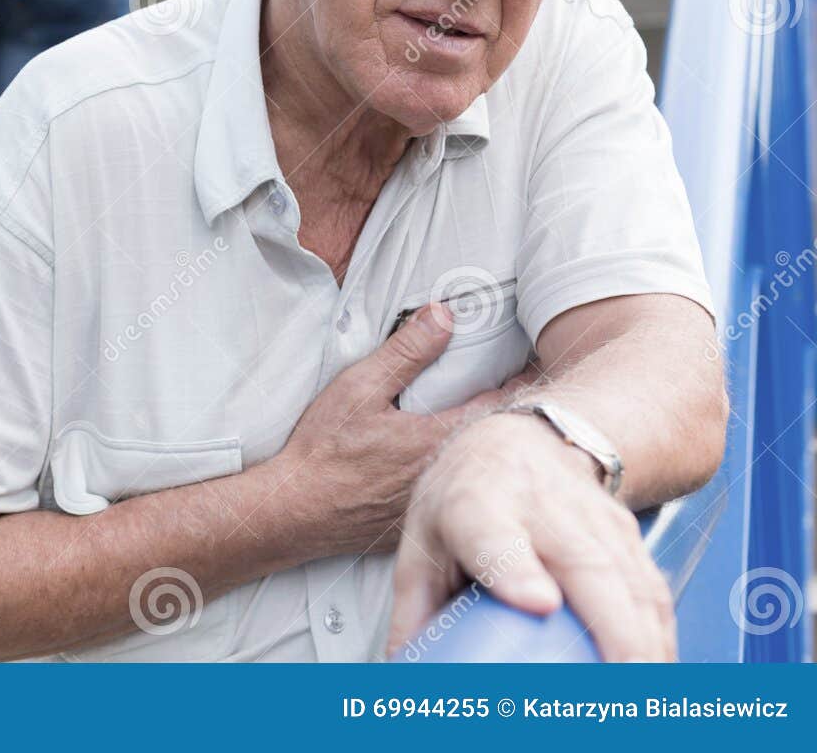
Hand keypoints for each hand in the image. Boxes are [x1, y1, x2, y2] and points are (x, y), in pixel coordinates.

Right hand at [263, 303, 523, 559]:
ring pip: (480, 473)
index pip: (501, 406)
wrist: (294, 509)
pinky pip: (457, 497)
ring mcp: (437, 504)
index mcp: (437, 439)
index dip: (525, 385)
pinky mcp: (423, 523)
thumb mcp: (359, 388)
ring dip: (493, 453)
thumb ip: (405, 352)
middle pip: (497, 442)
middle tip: (534, 393)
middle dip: (515, 418)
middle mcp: (447, 476)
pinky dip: (468, 480)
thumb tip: (445, 315)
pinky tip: (463, 470)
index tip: (543, 366)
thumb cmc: (323, 449)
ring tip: (508, 430)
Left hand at [386, 411, 674, 660]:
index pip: (496, 537)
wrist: (517, 441)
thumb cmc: (464, 499)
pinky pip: (653, 589)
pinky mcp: (626, 532)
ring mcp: (590, 516)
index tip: (539, 602)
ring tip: (649, 696)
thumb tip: (405, 675)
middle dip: (614, 629)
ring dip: (649, 642)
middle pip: (587, 565)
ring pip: (632, 580)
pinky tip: (661, 672)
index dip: (517, 570)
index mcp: (475, 505)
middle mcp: (539, 506)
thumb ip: (415, 612)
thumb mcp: (423, 543)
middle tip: (624, 686)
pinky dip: (663, 636)